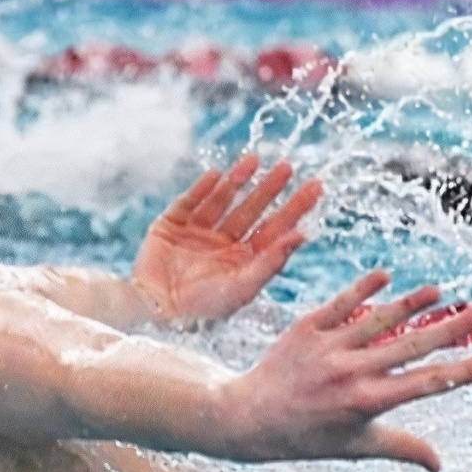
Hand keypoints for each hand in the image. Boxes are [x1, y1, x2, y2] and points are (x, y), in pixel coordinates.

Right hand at [134, 156, 323, 325]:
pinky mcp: (172, 225)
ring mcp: (197, 232)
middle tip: (289, 166)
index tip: (315, 187)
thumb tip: (302, 236)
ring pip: (223, 200)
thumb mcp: (242, 288)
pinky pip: (189, 201)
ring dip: (238, 180)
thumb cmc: (203, 307)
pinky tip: (217, 175)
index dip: (295, 207)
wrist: (156, 310)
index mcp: (244, 259)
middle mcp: (223, 243)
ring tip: (254, 161)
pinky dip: (202, 189)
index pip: (275, 228)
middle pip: (253, 210)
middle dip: (271, 188)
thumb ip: (271, 262)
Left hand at [221, 271, 471, 470]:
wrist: (250, 417)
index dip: (465, 372)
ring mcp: (328, 349)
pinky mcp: (306, 329)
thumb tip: (440, 465)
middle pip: (411, 346)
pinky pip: (339, 305)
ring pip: (378, 321)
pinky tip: (386, 275)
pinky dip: (362, 290)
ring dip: (410, 304)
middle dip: (451, 329)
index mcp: (368, 403)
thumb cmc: (308, 436)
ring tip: (439, 291)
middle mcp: (351, 374)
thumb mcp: (356, 448)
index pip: (427, 385)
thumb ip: (401, 447)